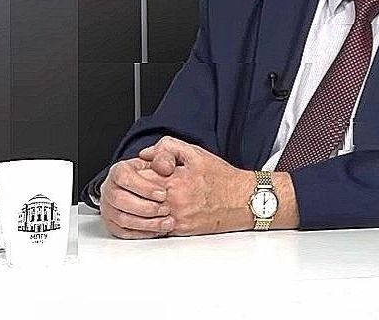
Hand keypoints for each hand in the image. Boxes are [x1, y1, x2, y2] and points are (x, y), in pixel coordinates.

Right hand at [98, 142, 174, 238]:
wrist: (146, 189)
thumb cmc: (153, 175)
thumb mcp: (160, 161)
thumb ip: (165, 157)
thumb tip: (164, 165)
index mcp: (119, 171)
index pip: (124, 177)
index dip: (143, 187)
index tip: (162, 193)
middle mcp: (110, 189)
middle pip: (120, 200)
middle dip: (146, 207)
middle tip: (165, 209)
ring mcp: (109, 207)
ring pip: (122, 219)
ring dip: (147, 223)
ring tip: (166, 222)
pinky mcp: (113, 224)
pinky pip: (124, 232)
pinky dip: (142, 233)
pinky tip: (158, 230)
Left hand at [138, 136, 252, 235]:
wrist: (245, 201)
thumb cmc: (222, 177)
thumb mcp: (195, 153)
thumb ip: (167, 148)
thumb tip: (145, 154)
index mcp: (174, 181)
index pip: (139, 177)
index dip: (133, 172)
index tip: (135, 170)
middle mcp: (174, 202)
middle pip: (138, 197)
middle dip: (134, 190)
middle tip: (134, 185)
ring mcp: (177, 218)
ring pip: (144, 215)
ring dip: (140, 206)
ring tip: (140, 197)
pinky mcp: (181, 230)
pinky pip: (156, 227)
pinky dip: (150, 220)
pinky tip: (150, 211)